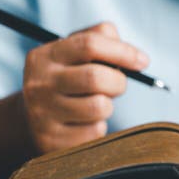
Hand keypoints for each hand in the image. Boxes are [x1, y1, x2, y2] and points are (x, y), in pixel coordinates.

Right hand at [21, 22, 148, 153]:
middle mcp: (40, 83)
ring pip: (99, 107)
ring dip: (108, 106)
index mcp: (46, 56)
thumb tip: (136, 56)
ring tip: (96, 104)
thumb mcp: (76, 55)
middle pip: (96, 77)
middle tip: (117, 86)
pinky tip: (84, 123)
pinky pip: (95, 132)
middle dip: (118, 82)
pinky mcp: (52, 140)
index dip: (123, 51)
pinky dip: (99, 127)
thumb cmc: (69, 81)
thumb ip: (102, 39)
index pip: (90, 44)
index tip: (143, 62)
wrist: (35, 121)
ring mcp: (43, 113)